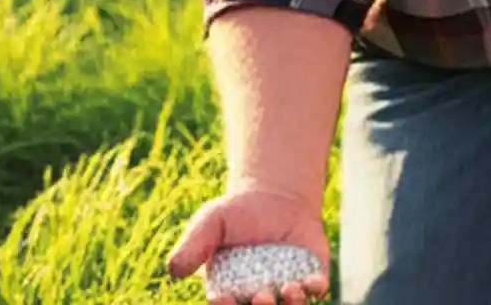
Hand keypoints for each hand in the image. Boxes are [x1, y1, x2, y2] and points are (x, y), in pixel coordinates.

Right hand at [168, 183, 330, 304]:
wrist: (276, 197)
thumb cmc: (237, 212)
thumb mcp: (211, 223)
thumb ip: (193, 246)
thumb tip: (175, 271)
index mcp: (229, 290)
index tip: (224, 297)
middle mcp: (257, 295)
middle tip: (261, 296)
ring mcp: (285, 287)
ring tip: (289, 289)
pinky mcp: (311, 275)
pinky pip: (316, 291)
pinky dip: (314, 289)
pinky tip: (311, 282)